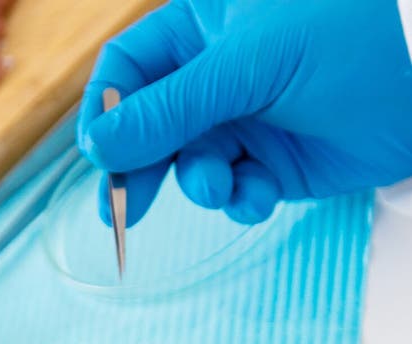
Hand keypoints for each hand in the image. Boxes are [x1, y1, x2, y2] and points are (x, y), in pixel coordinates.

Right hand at [77, 0, 411, 225]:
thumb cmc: (347, 37)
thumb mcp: (248, 64)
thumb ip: (171, 109)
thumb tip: (100, 144)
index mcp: (203, 25)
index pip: (131, 69)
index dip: (109, 112)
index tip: (101, 156)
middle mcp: (217, 75)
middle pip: (152, 128)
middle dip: (140, 169)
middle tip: (121, 212)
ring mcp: (245, 120)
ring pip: (193, 166)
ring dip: (202, 184)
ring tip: (224, 185)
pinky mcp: (274, 162)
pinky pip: (236, 190)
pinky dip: (242, 200)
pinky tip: (259, 195)